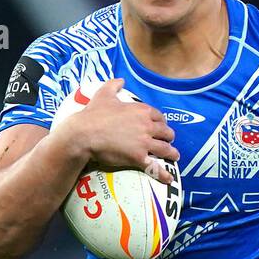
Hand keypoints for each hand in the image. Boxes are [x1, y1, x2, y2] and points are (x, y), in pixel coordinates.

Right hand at [59, 78, 179, 185]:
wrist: (84, 134)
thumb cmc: (93, 114)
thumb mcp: (103, 94)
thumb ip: (113, 85)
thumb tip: (120, 80)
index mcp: (141, 110)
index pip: (159, 116)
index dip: (161, 121)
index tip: (160, 125)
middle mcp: (146, 125)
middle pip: (165, 132)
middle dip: (168, 136)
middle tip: (168, 140)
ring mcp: (144, 142)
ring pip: (165, 149)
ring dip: (172, 153)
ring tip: (174, 156)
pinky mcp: (138, 157)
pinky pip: (155, 167)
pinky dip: (164, 174)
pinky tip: (169, 179)